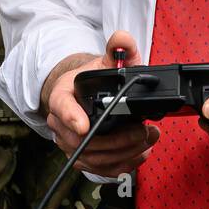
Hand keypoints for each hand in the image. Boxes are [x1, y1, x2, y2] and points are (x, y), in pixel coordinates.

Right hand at [45, 30, 160, 178]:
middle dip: (117, 140)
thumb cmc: (95, 81)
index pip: (61, 107)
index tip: (84, 126)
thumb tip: (123, 39)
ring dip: (125, 153)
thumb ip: (118, 49)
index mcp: (62, 95)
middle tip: (142, 131)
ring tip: (148, 139)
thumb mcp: (107, 60)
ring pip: (93, 158)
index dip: (71, 118)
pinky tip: (140, 153)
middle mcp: (60, 123)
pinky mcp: (82, 158)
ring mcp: (70, 143)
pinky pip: (100, 169)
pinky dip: (123, 165)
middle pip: (82, 140)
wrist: (85, 96)